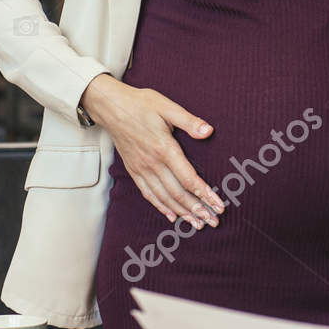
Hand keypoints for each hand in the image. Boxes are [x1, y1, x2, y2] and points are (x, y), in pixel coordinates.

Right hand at [80, 73, 223, 228]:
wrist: (110, 106)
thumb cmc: (140, 104)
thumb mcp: (167, 107)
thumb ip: (189, 121)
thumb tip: (209, 131)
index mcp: (164, 148)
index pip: (188, 178)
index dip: (205, 194)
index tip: (218, 205)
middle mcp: (152, 163)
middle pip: (177, 193)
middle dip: (197, 209)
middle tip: (213, 222)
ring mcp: (141, 169)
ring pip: (163, 197)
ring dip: (182, 212)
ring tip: (197, 224)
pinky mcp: (134, 170)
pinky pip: (148, 193)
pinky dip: (161, 207)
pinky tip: (172, 216)